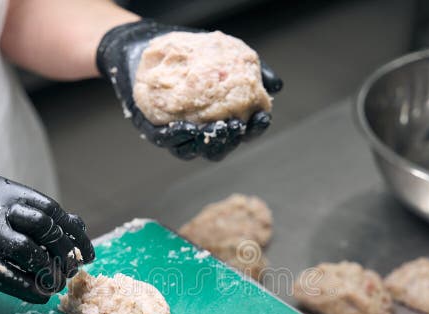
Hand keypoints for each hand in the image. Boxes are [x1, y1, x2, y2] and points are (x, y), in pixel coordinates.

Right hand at [0, 172, 94, 303]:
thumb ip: (15, 214)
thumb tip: (66, 232)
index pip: (49, 207)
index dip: (72, 231)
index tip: (85, 251)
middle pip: (45, 226)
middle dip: (65, 251)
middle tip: (71, 269)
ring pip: (30, 251)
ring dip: (49, 272)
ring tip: (54, 284)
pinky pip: (9, 276)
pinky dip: (30, 289)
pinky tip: (39, 296)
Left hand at [96, 20, 281, 161]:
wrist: (153, 48)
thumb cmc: (194, 56)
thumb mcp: (227, 57)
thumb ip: (253, 70)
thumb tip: (275, 86)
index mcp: (223, 120)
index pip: (246, 132)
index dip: (256, 128)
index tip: (262, 117)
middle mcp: (202, 133)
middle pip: (220, 149)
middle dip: (229, 140)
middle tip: (234, 126)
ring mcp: (179, 135)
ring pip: (193, 151)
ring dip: (204, 143)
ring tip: (210, 129)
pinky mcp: (156, 131)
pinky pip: (167, 141)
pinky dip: (177, 138)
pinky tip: (186, 128)